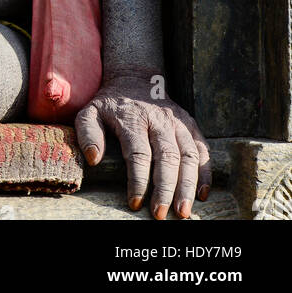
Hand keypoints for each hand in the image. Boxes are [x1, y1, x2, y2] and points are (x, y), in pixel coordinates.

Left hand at [75, 68, 211, 218]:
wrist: (135, 77)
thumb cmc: (110, 103)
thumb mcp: (90, 112)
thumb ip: (88, 133)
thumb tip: (94, 159)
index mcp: (133, 119)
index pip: (138, 154)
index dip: (138, 181)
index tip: (135, 203)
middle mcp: (159, 120)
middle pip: (167, 157)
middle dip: (166, 189)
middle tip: (162, 214)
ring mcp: (177, 122)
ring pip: (188, 155)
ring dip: (188, 185)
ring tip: (184, 212)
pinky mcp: (190, 123)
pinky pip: (202, 149)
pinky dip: (206, 172)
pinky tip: (202, 193)